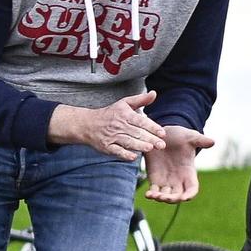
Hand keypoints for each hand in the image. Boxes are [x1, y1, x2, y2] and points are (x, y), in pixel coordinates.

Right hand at [50, 90, 167, 160]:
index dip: (152, 127)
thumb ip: (140, 100)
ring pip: (128, 142)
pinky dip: (124, 154)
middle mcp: (118, 125)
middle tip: (161, 145)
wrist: (87, 124)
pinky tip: (133, 157)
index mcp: (124, 115)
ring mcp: (112, 137)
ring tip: (150, 148)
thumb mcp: (124, 103)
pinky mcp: (106, 147)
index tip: (162, 133)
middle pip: (136, 133)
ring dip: (139, 146)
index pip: (141, 121)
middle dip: (150, 139)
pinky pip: (116, 151)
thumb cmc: (110, 114)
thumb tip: (154, 93)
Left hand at [141, 124, 213, 202]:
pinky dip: (151, 195)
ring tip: (154, 195)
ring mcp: (166, 180)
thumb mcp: (190, 137)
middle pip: (177, 196)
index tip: (184, 198)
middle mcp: (178, 179)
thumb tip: (212, 142)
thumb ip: (200, 140)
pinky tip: (147, 194)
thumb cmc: (180, 136)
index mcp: (189, 172)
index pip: (192, 189)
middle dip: (172, 199)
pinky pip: (154, 190)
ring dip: (161, 198)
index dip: (189, 195)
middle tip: (165, 197)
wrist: (163, 133)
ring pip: (165, 196)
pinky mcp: (154, 178)